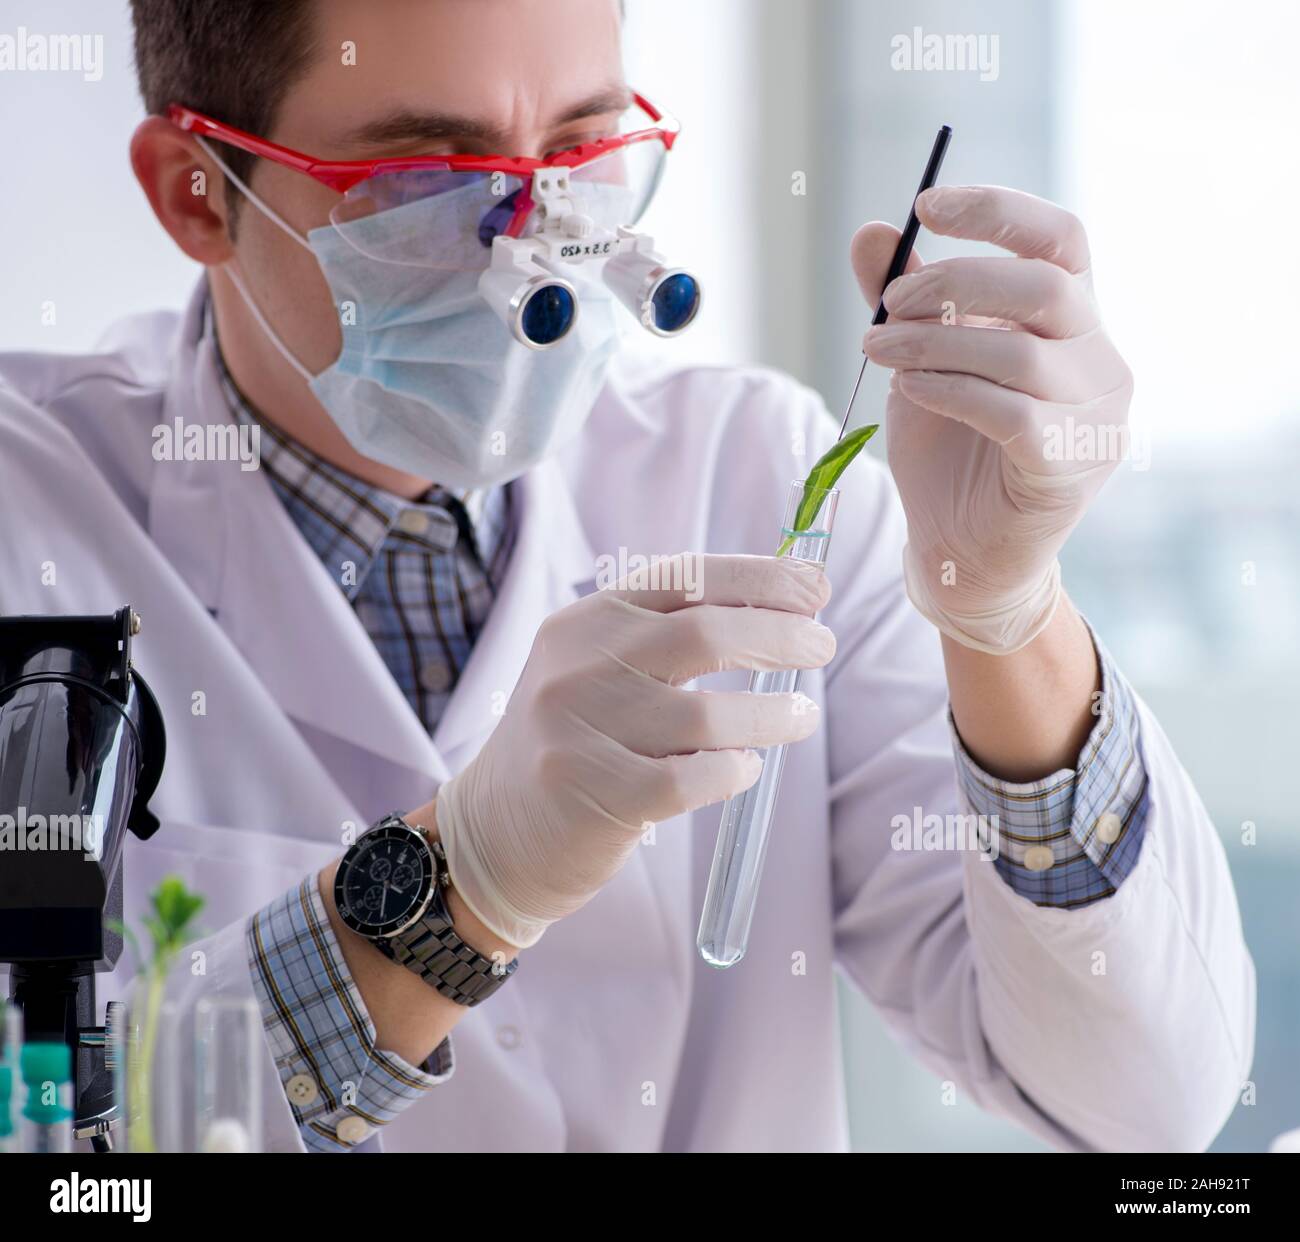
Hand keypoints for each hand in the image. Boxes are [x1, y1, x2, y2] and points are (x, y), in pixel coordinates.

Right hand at [434, 555, 834, 947]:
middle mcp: (577, 665)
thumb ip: (668, 635)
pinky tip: (743, 769)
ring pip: (710, 714)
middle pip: (706, 632)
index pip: (685, 577)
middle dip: (782, 635)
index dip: (761, 577)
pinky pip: (695, 778)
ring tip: (799, 716)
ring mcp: (581, 730)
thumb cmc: (576, 742)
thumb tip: (782, 608)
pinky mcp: (595, 795)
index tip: (814, 587)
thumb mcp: (599, 667)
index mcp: (586, 620)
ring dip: (773, 715)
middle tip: (821, 645)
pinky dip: (735, 771)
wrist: (494, 833)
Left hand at [852, 185, 1132, 653]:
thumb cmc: (949, 453)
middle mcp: (1099, 360)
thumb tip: (870, 231)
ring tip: (879, 350)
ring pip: (1019, 351)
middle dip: (954, 282)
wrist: (961, 552)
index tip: (925, 204)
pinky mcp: (1069, 465)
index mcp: (1073, 323)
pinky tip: (912, 390)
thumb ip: (906, 302)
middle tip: (887, 303)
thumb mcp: (921, 363)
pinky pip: (1009, 411)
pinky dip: (951, 390)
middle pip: (1044, 285)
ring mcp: (1095, 415)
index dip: (998, 210)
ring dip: (934, 342)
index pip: (1059, 239)